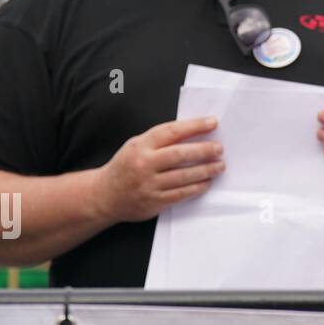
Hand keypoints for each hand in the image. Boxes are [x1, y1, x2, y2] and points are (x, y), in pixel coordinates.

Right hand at [93, 117, 223, 222]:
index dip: (194, 126)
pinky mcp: (153, 202)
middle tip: (219, 149)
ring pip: (183, 176)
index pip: (172, 132)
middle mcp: (144, 164)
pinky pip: (181, 194)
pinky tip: (207, 182)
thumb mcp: (137, 146)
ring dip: (206, 170)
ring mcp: (148, 184)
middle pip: (180, 154)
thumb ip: (161, 140)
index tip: (213, 123)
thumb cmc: (126, 166)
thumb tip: (194, 132)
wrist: (103, 196)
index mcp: (141, 145)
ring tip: (220, 166)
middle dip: (204, 150)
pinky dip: (197, 187)